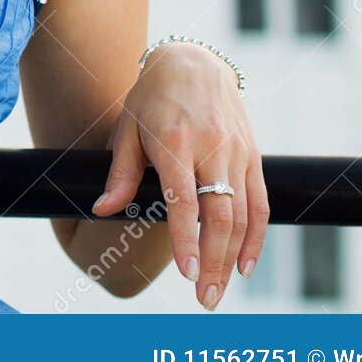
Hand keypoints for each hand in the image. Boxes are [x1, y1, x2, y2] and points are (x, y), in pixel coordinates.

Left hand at [90, 43, 267, 309]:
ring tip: (219, 290)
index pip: (184, 199)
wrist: (192, 62)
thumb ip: (120, 174)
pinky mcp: (253, 155)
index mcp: (174, 141)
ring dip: (234, 257)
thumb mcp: (127, 129)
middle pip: (220, 215)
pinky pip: (261, 202)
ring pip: (244, 214)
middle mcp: (211, 147)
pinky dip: (256, 236)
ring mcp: (237, 152)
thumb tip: (101, 211)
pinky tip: (244, 264)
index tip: (188, 273)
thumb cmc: (150, 99)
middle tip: (204, 299)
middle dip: (213, 261)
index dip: (187, 238)